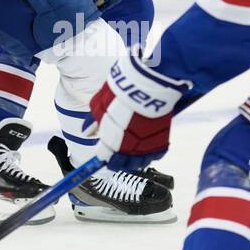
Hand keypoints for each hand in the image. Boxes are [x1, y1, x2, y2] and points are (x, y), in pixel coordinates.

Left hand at [89, 51, 191, 170]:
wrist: (147, 85)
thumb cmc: (119, 93)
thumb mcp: (99, 104)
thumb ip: (94, 121)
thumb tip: (87, 132)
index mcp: (110, 142)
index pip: (104, 157)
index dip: (103, 155)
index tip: (104, 152)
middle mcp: (128, 148)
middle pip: (123, 164)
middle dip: (118, 160)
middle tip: (117, 154)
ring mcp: (146, 146)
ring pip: (140, 162)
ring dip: (135, 160)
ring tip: (133, 151)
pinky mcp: (161, 140)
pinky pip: (156, 154)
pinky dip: (151, 153)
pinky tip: (147, 147)